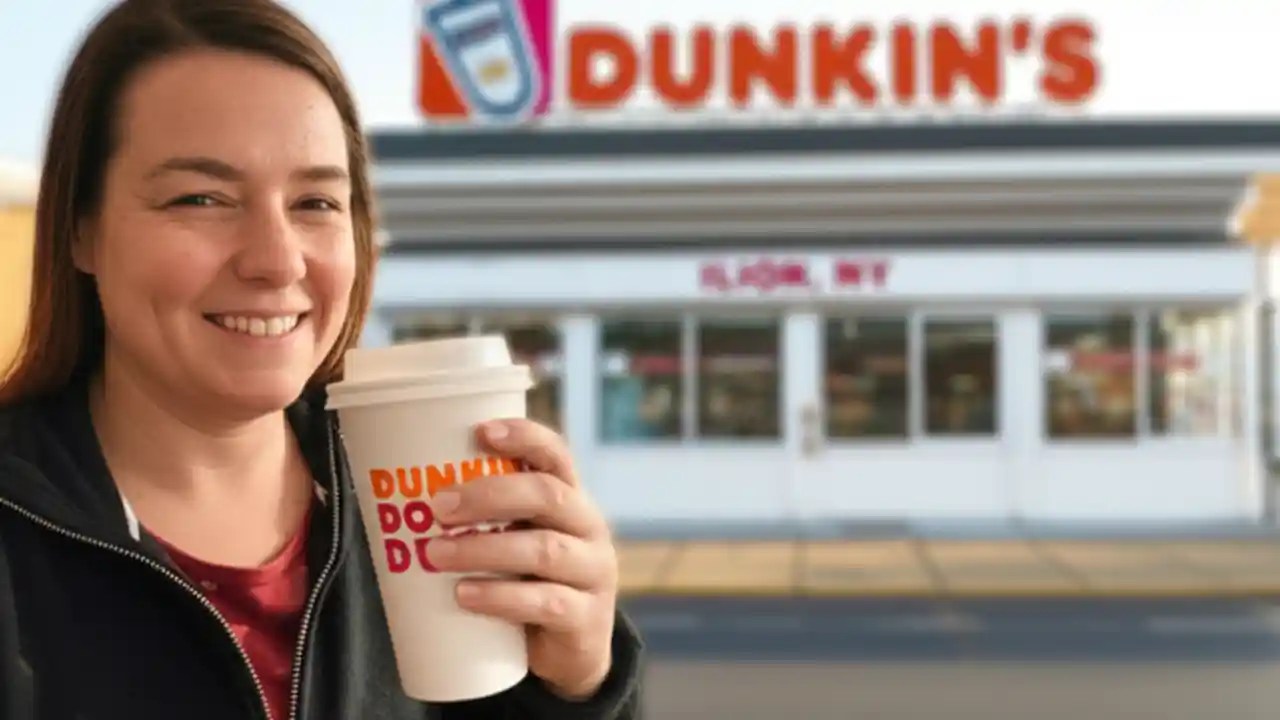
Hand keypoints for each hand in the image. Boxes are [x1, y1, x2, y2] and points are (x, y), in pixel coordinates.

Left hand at [425, 418, 618, 700]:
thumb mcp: (515, 542)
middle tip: (438, 506)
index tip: (481, 431)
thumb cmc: (528, 583)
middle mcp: (588, 528)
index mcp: (568, 499)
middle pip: (548, 496)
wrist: (570, 652)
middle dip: (490, 495)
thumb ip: (481, 519)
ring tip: (436, 554)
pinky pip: (545, 603)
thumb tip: (394, 496)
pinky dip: (500, 597)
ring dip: (484, 549)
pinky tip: (465, 595)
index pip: (555, 455)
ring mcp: (592, 573)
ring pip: (543, 550)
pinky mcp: (584, 619)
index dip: (524, 438)